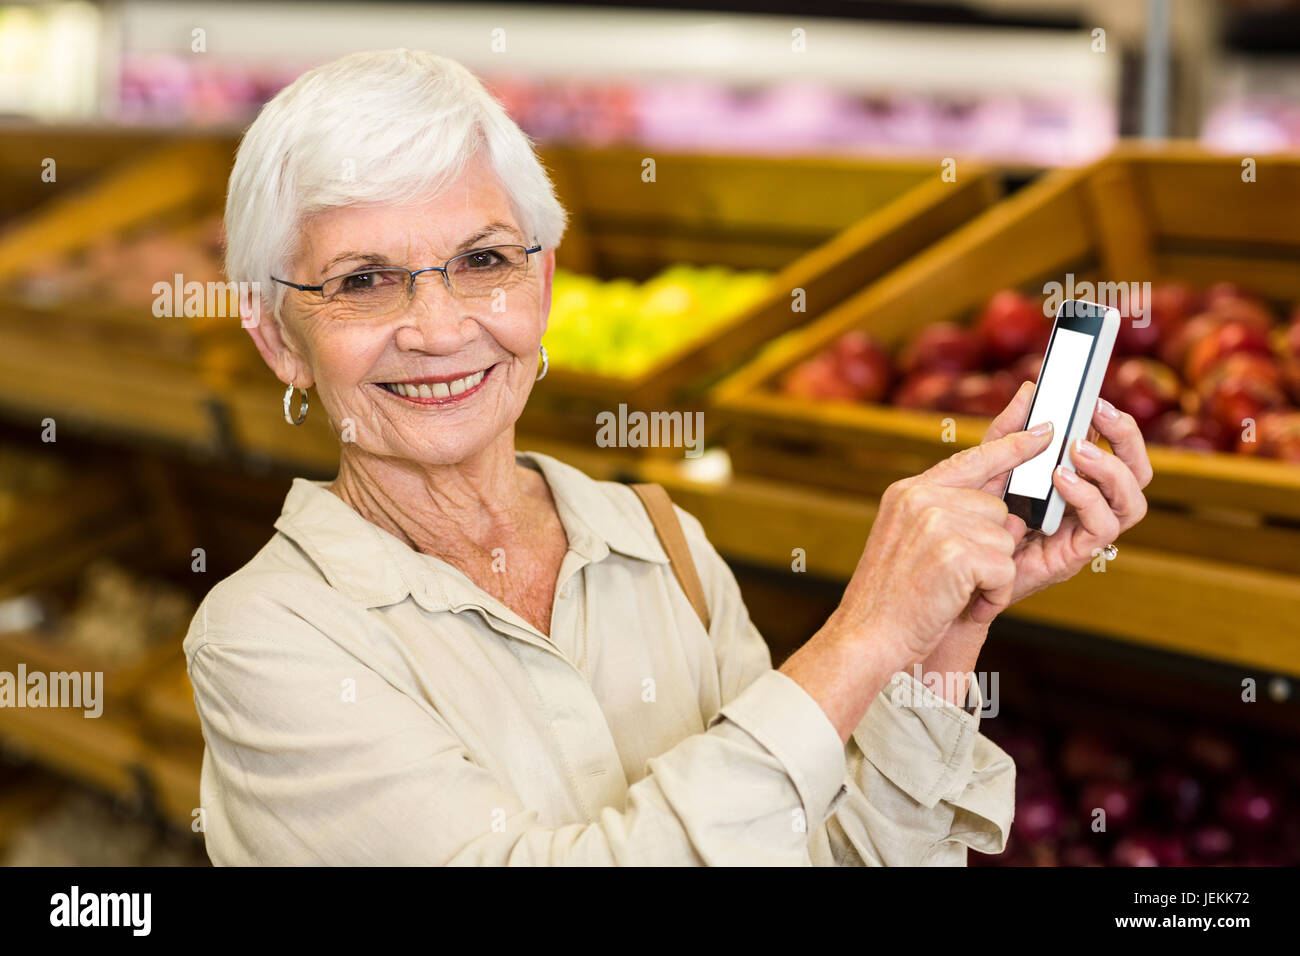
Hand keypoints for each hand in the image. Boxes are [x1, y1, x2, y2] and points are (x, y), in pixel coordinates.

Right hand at [831, 421, 1055, 669]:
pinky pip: (1005, 568)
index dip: (1013, 445)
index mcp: (909, 491)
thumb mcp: (906, 539)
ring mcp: (938, 523)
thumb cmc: (889, 598)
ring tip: (953, 592)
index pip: (972, 458)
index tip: (1045, 428)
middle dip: (989, 546)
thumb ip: (943, 511)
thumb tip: (1000, 504)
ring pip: (1005, 537)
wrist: (866, 636)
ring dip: (992, 573)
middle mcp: (922, 498)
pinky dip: (994, 594)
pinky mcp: (956, 553)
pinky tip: (963, 603)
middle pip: (996, 507)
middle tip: (953, 576)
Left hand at [965, 380, 1153, 620]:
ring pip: (1131, 502)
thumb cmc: (972, 516)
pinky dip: (1088, 498)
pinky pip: (1102, 527)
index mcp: (1078, 481)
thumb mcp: (988, 463)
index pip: (1118, 451)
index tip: (1095, 400)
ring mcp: (1085, 532)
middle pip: (1137, 473)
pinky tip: (1061, 480)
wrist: (954, 566)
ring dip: (1111, 470)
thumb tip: (1032, 389)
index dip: (1117, 425)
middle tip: (1099, 414)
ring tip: (1076, 449)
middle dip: (1127, 439)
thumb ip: (1010, 430)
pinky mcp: (1074, 555)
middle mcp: (1090, 506)